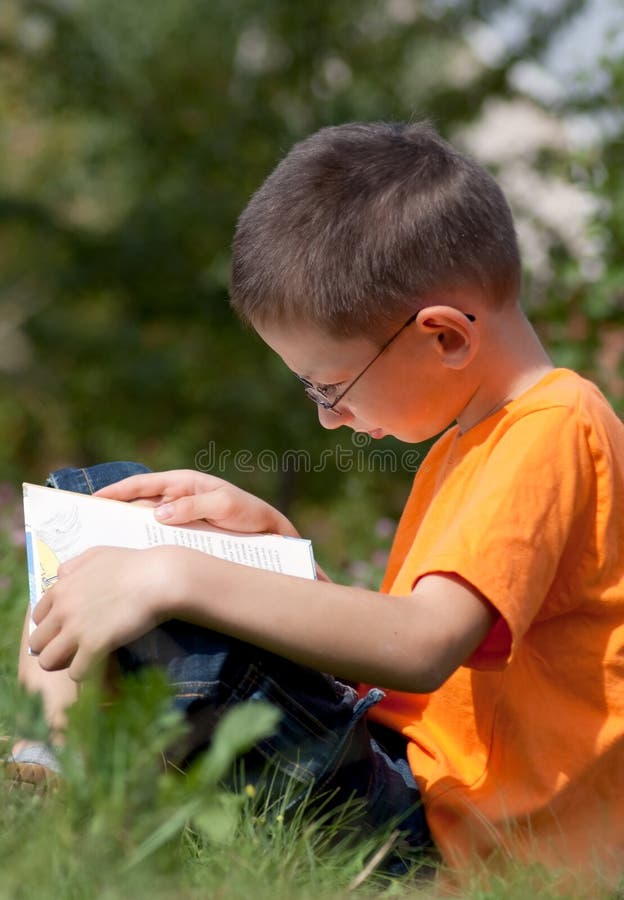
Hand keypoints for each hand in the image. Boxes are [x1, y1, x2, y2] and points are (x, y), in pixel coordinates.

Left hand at [29, 546, 179, 680]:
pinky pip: (76, 672)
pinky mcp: (94, 646)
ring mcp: (76, 630)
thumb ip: (74, 565)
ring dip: (64, 664)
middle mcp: (62, 610)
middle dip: (53, 647)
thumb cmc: (133, 564)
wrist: (158, 578)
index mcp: (61, 589)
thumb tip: (61, 576)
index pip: (38, 618)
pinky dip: (86, 672)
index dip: (52, 626)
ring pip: (48, 661)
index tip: (68, 629)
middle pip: (38, 642)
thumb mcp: (97, 554)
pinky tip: (99, 664)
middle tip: (74, 648)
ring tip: (84, 660)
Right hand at [95, 469, 299, 536]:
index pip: (143, 484)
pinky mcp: (188, 537)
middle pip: (140, 505)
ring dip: (130, 533)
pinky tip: (137, 560)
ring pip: (148, 524)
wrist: (274, 537)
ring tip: (107, 547)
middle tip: (91, 527)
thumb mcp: (223, 507)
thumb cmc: (250, 515)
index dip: (117, 491)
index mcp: (185, 483)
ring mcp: (182, 518)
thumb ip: (192, 508)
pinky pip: (162, 539)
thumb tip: (157, 513)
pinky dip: (148, 546)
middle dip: (116, 513)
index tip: (94, 499)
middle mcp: (180, 499)